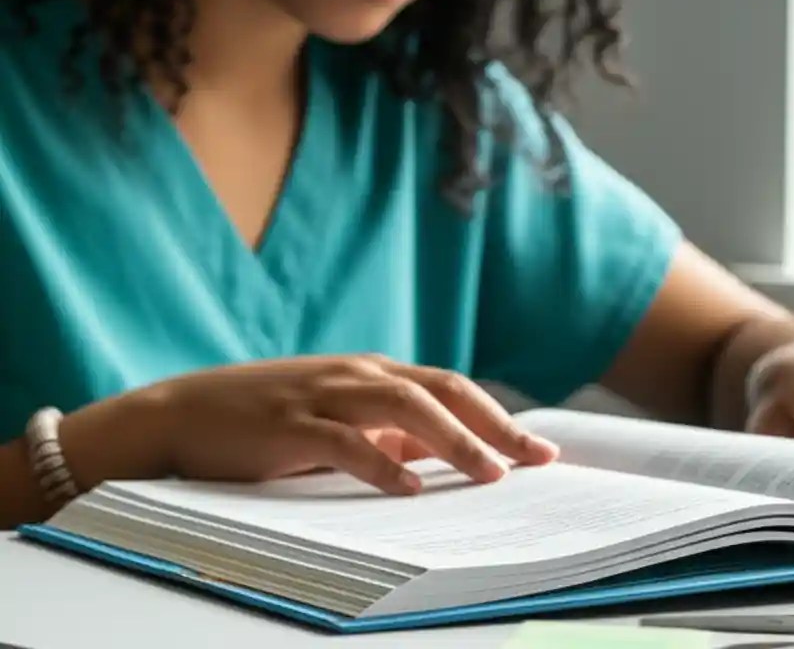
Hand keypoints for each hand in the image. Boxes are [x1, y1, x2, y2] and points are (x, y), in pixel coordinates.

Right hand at [64, 355, 558, 494]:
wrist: (184, 413)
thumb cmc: (270, 421)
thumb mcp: (341, 423)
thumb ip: (391, 436)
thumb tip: (447, 457)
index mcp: (376, 374)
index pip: (454, 390)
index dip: (501, 418)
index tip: (541, 450)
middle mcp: (359, 376)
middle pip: (444, 391)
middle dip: (494, 425)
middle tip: (534, 459)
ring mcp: (325, 395)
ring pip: (405, 407)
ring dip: (453, 440)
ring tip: (489, 472)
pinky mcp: (290, 424)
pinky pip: (345, 441)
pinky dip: (381, 463)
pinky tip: (410, 488)